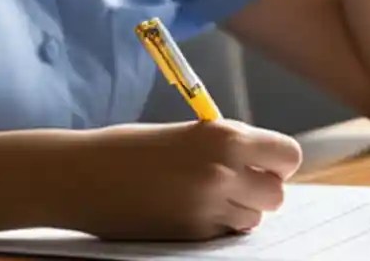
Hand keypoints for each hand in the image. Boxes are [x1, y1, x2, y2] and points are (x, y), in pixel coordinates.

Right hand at [57, 120, 302, 240]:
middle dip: (261, 191)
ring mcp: (208, 208)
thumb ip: (226, 147)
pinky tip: (186, 210)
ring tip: (206, 197)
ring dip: (239, 211)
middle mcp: (223, 173)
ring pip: (253, 219)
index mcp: (224, 137)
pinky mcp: (192, 235)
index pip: (288, 156)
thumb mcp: (187, 134)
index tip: (265, 164)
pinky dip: (215, 226)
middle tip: (235, 184)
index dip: (278, 162)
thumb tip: (259, 163)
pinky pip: (224, 234)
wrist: (82, 175)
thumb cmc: (130, 148)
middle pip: (277, 195)